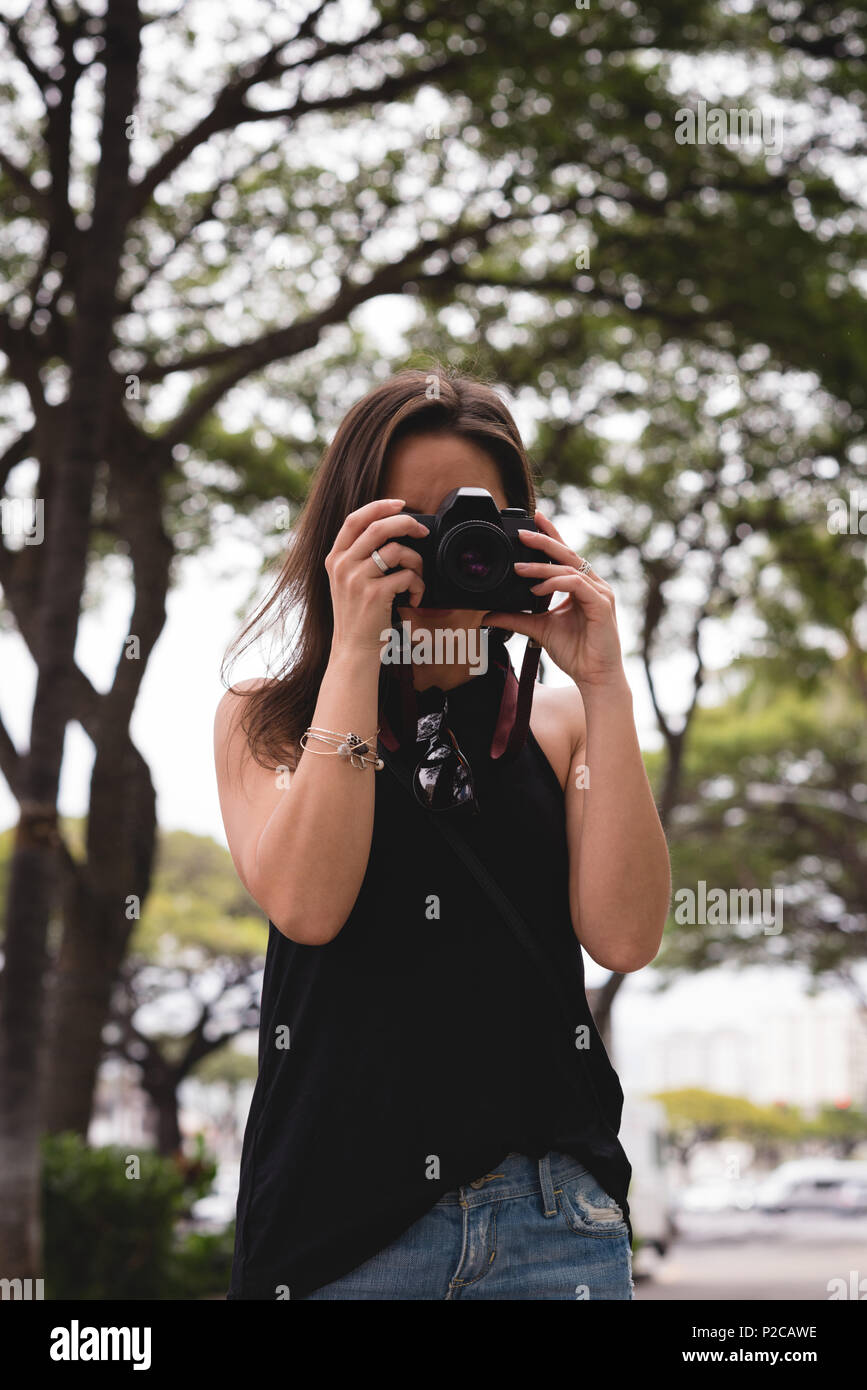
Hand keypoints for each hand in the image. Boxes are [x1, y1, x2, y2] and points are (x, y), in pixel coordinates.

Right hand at [325, 498, 428, 655]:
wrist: (353, 649)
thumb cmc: (357, 615)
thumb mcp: (347, 581)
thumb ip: (359, 556)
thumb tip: (391, 530)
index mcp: (335, 558)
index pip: (354, 519)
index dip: (379, 506)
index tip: (399, 504)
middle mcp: (342, 565)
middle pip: (378, 528)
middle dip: (406, 524)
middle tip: (422, 532)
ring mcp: (357, 579)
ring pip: (396, 551)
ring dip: (416, 561)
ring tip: (417, 575)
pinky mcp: (375, 594)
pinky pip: (406, 576)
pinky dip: (418, 586)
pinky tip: (413, 598)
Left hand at [483, 510, 623, 688]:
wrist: (595, 677)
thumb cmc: (576, 652)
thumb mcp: (538, 629)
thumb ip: (516, 619)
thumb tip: (488, 615)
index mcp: (583, 586)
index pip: (566, 555)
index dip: (551, 535)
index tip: (534, 519)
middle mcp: (594, 585)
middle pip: (568, 554)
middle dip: (544, 540)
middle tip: (522, 532)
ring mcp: (600, 593)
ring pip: (570, 568)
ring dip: (542, 567)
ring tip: (519, 569)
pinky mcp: (602, 605)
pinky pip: (576, 585)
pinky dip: (555, 583)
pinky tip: (537, 589)